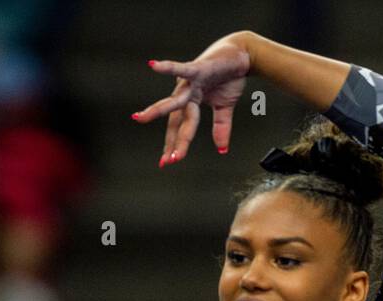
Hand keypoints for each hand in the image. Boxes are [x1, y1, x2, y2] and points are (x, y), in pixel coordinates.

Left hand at [133, 33, 251, 164]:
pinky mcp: (197, 69)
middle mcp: (187, 94)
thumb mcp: (226, 107)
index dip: (175, 145)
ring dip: (158, 111)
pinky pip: (181, 68)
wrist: (242, 55)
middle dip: (172, 141)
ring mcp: (190, 82)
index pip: (181, 128)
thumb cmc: (230, 77)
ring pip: (174, 102)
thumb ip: (221, 127)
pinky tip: (152, 65)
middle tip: (166, 161)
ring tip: (140, 118)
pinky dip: (167, 67)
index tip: (167, 163)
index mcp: (192, 103)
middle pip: (176, 121)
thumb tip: (222, 150)